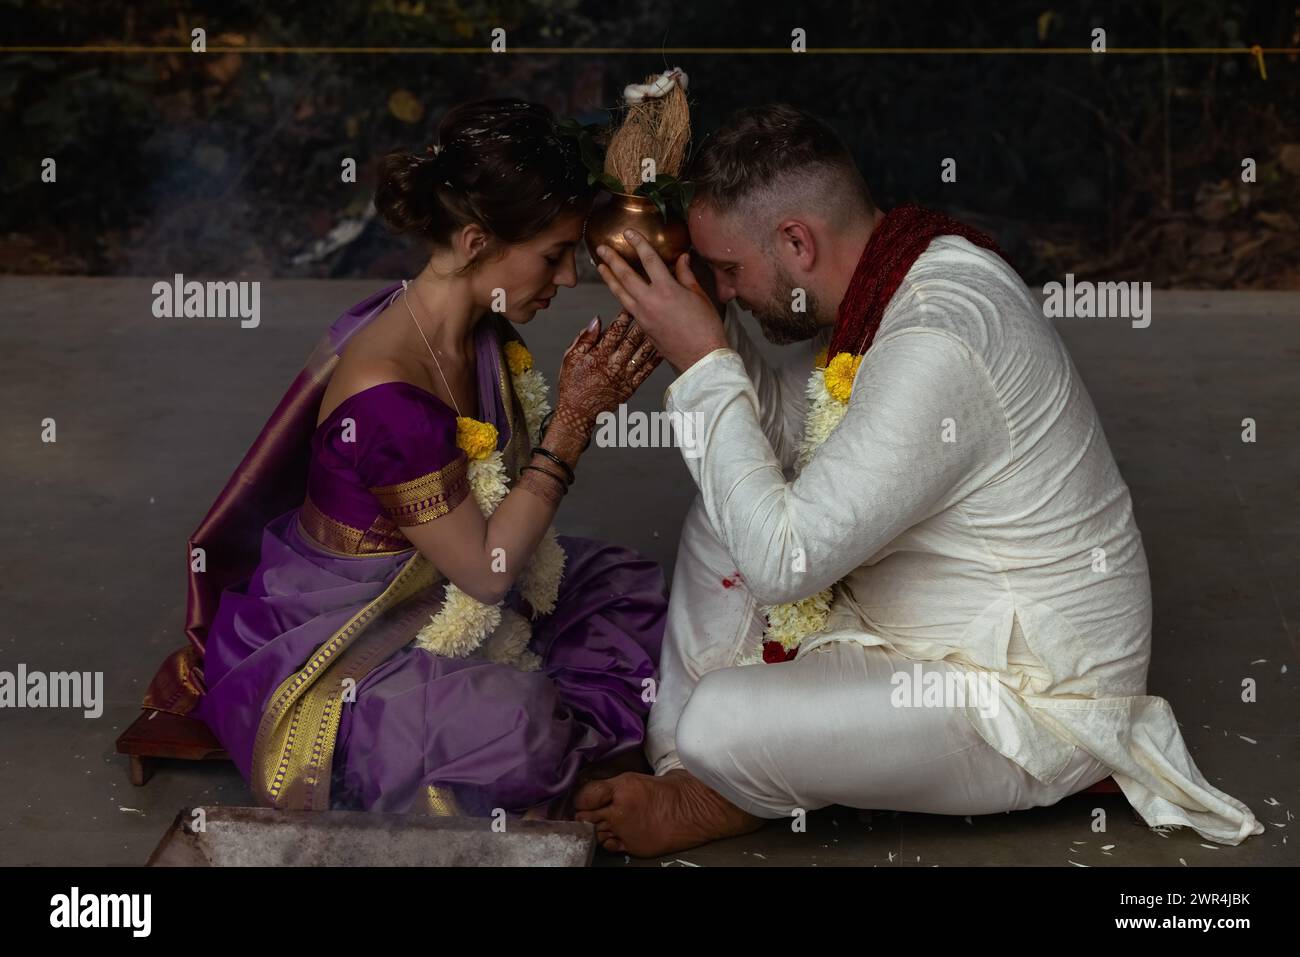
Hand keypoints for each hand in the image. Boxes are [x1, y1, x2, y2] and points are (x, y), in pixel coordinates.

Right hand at [546, 311, 661, 457]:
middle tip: (654, 309)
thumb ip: (584, 339)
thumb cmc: (572, 383)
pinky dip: (655, 361)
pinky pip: (646, 372)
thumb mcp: (570, 358)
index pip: (613, 331)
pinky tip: (663, 349)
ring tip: (663, 325)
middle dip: (643, 323)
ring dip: (652, 339)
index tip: (631, 304)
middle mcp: (612, 365)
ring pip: (641, 354)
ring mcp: (623, 377)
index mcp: (597, 355)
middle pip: (631, 340)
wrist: (577, 414)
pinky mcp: (630, 388)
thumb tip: (597, 320)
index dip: (624, 317)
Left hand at [595, 229, 728, 372]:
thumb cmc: (707, 327)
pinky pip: (627, 307)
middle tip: (601, 248)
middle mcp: (650, 301)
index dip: (638, 243)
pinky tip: (617, 289)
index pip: (648, 259)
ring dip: (609, 278)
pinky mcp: (642, 328)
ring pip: (620, 293)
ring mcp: (644, 316)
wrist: (701, 358)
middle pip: (626, 275)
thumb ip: (686, 275)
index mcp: (667, 289)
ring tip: (600, 267)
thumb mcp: (699, 296)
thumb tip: (682, 258)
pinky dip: (620, 295)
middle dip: (612, 259)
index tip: (628, 233)